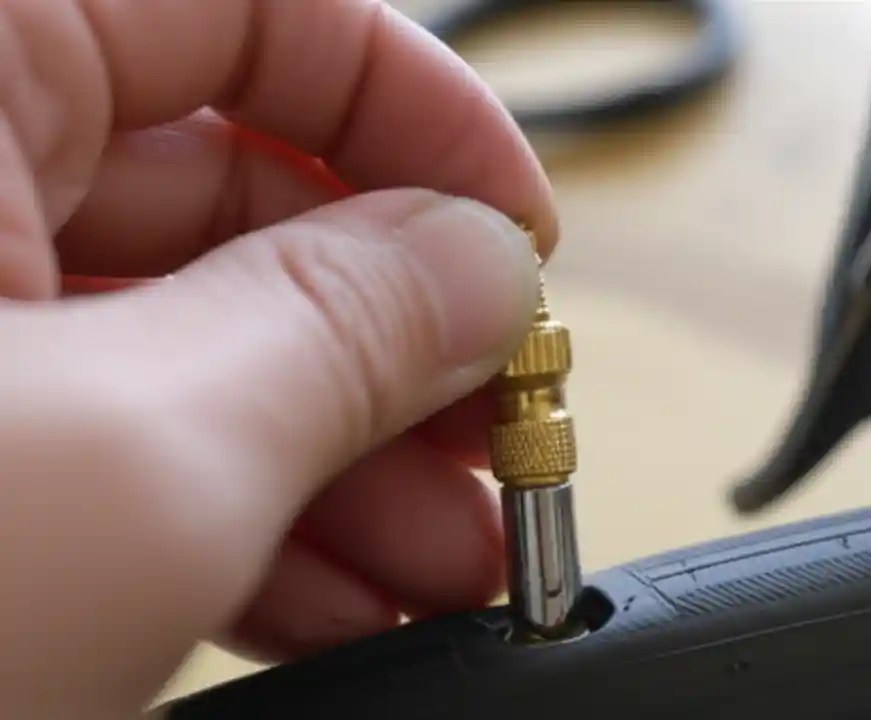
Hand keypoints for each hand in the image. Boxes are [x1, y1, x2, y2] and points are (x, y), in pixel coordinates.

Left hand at [0, 1, 556, 716]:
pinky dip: (242, 508)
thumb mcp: (143, 460)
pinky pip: (123, 425)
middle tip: (497, 433)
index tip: (518, 231)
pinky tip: (337, 596)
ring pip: (194, 328)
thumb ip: (347, 326)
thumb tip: (485, 266)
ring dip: (346, 449)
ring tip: (443, 560)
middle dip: (401, 332)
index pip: (253, 6)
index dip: (420, 111)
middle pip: (240, 187)